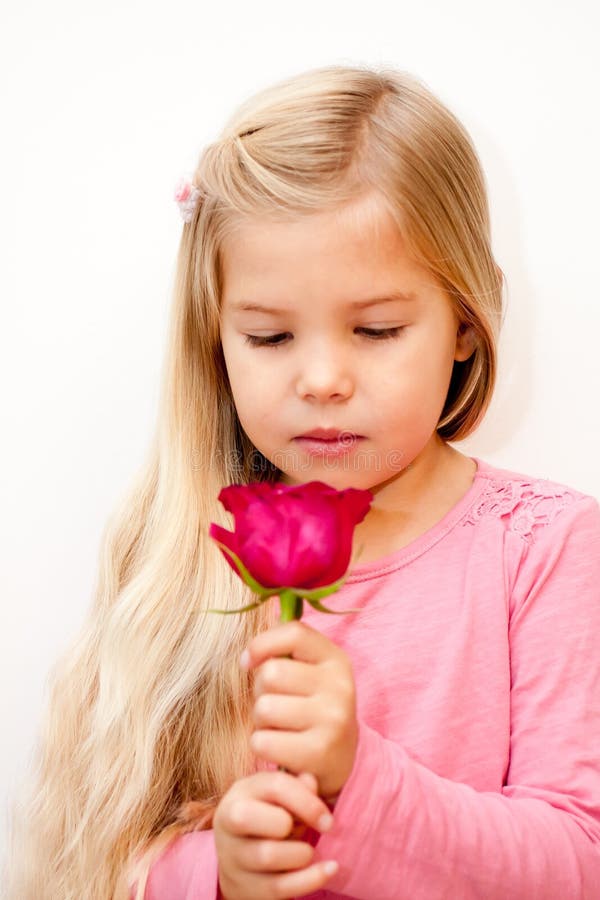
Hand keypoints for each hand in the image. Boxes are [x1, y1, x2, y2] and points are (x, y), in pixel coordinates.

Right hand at [214, 769, 338, 899]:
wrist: (239, 857)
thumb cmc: (268, 816)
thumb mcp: (279, 796)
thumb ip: (297, 785)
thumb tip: (310, 781)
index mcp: (241, 792)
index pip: (274, 786)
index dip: (306, 801)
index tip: (327, 820)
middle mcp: (229, 822)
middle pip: (249, 817)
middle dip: (287, 824)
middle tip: (306, 831)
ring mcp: (232, 857)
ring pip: (266, 855)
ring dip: (300, 853)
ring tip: (308, 852)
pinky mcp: (244, 887)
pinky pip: (278, 887)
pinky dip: (310, 879)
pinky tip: (329, 869)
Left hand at [242, 619, 358, 798]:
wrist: (342, 760)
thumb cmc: (311, 707)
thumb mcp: (310, 672)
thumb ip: (284, 650)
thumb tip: (247, 657)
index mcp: (336, 660)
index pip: (294, 633)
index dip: (261, 644)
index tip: (248, 662)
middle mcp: (339, 686)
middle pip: (271, 673)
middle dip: (260, 691)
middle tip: (274, 704)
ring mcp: (333, 720)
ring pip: (264, 708)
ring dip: (260, 721)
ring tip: (278, 727)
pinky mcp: (319, 753)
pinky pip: (263, 741)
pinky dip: (261, 745)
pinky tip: (280, 748)